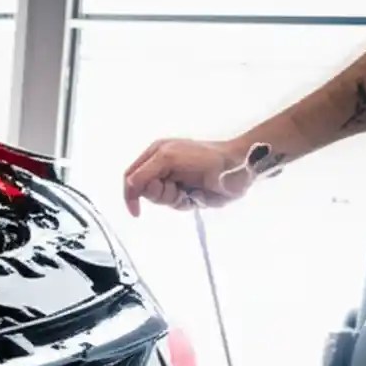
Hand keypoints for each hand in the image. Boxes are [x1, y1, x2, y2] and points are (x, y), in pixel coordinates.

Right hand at [122, 138, 253, 215]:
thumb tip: (129, 187)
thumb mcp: (167, 158)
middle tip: (176, 186)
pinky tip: (195, 194)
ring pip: (159, 200)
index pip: (130, 177)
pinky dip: (184, 203)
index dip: (131, 194)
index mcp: (154, 154)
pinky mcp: (186, 192)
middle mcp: (161, 167)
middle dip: (159, 193)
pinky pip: (175, 205)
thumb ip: (143, 173)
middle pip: (144, 191)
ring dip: (173, 198)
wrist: (236, 166)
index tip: (137, 211)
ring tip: (188, 189)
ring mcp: (173, 180)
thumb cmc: (205, 157)